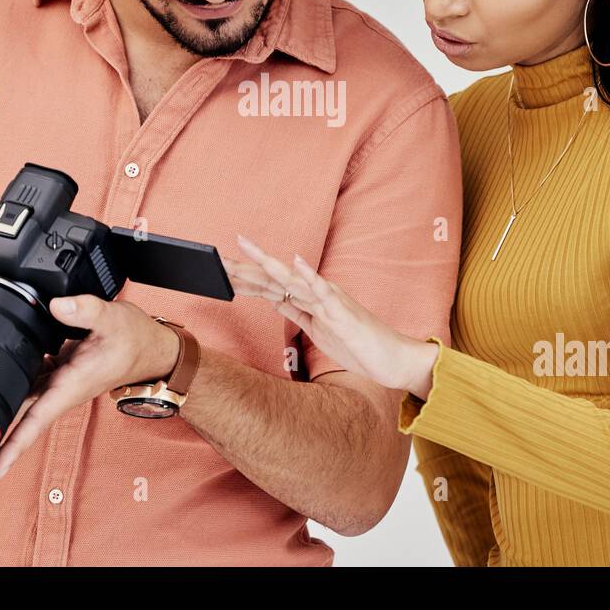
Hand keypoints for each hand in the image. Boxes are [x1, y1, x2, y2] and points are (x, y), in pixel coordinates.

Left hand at [0, 296, 180, 479]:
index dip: (14, 446)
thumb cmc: (135, 340)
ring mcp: (59, 382)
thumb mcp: (113, 319)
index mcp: (71, 385)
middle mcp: (62, 389)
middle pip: (21, 417)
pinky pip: (30, 378)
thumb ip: (85, 311)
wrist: (150, 347)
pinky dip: (12, 375)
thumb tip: (56, 306)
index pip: (37, 421)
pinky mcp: (58, 371)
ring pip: (23, 397)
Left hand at [223, 235, 438, 397]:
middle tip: (216, 259)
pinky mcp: (342, 312)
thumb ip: (298, 313)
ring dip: (267, 265)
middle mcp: (316, 294)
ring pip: (292, 279)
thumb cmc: (358, 346)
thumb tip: (274, 300)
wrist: (393, 359)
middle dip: (244, 269)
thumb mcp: (319, 331)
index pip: (270, 287)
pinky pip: (322, 291)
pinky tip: (294, 261)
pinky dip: (308, 275)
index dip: (243, 279)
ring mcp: (329, 301)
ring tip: (245, 249)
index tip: (218, 272)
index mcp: (309, 300)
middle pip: (274, 279)